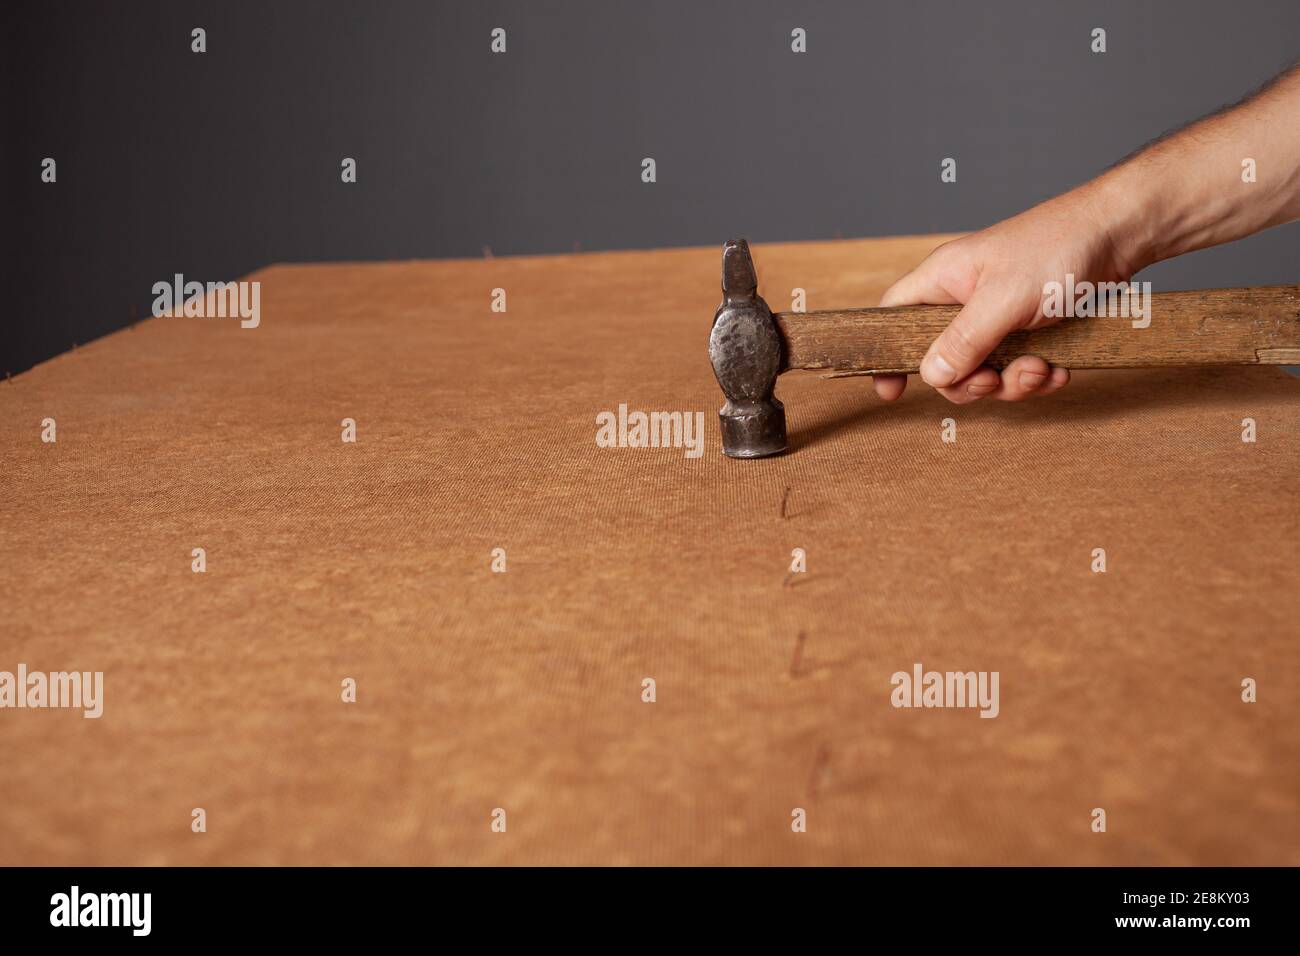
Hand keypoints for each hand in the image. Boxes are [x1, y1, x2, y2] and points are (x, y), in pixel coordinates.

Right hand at [873, 187, 1135, 402]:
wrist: (1120, 234)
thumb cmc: (1059, 246)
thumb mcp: (1004, 298)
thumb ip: (964, 339)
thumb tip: (931, 374)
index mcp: (943, 279)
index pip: (893, 318)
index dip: (887, 354)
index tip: (890, 391)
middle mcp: (964, 300)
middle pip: (942, 360)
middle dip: (972, 381)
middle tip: (995, 380)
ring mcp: (996, 317)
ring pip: (983, 371)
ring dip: (1013, 382)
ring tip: (1041, 369)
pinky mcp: (1028, 329)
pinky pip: (1018, 369)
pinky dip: (1038, 377)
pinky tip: (1059, 370)